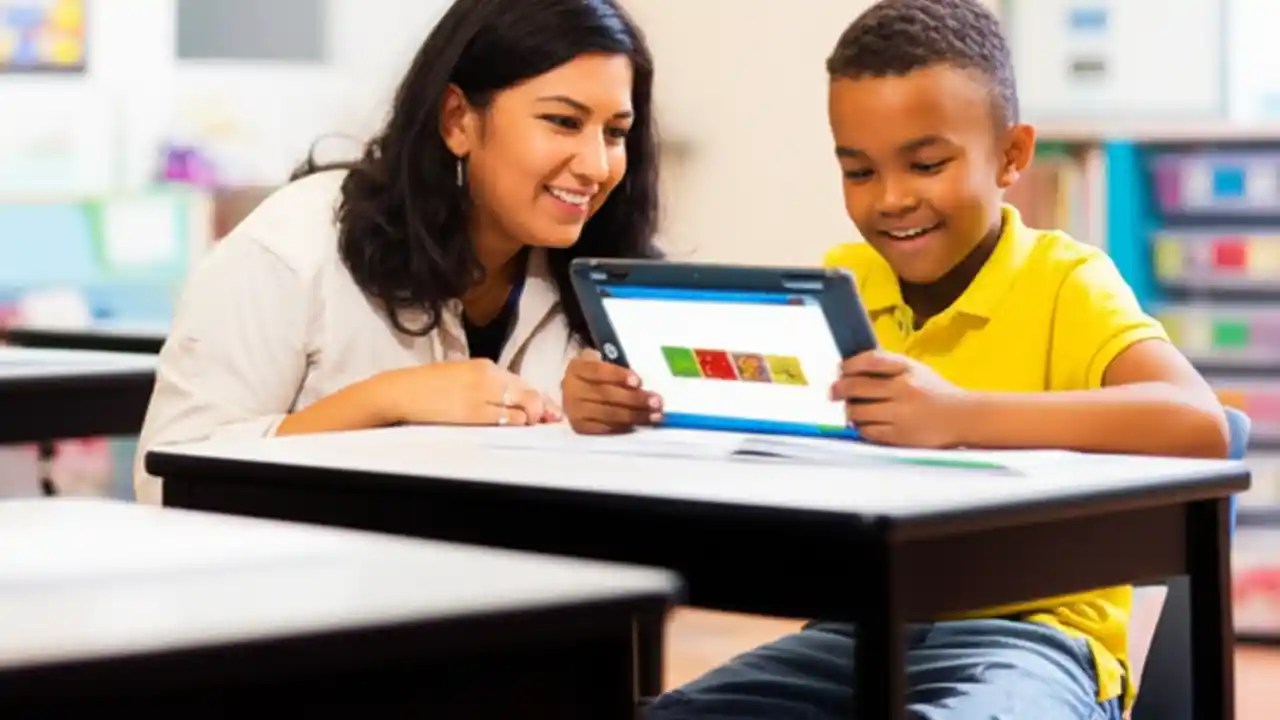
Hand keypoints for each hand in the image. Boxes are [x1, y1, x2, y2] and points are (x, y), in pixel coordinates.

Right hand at [380, 359, 559, 426]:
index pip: (522, 382)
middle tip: (546, 422)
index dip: (539, 398)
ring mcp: (483, 395)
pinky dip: (518, 425)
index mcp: (485, 366)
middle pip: (530, 393)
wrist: (401, 392)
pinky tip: (516, 429)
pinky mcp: (475, 413)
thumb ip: (485, 384)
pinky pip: (508, 420)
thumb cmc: (426, 388)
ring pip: (524, 407)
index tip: (549, 410)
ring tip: (529, 428)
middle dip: (542, 409)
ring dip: (530, 419)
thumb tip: (508, 400)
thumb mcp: (459, 376)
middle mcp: (489, 377)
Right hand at [562, 349, 662, 434]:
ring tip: (654, 416)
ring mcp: (573, 410)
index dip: (618, 376)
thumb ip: (619, 371)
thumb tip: (643, 386)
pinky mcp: (579, 427)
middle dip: (634, 399)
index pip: (598, 371)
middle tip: (656, 402)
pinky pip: (604, 429)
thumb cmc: (598, 375)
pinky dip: (623, 427)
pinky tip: (638, 426)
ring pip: (607, 414)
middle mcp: (570, 389)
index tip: (638, 381)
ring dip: (634, 416)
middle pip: (605, 394)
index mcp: (577, 368)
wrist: (577, 390)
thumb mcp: (604, 363)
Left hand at [831, 350, 968, 447]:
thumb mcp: (916, 370)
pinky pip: (868, 432)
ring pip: (858, 412)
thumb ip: (889, 367)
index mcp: (907, 368)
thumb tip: (851, 369)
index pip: (869, 360)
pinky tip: (864, 425)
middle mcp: (903, 389)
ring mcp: (901, 414)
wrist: (964, 418)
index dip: (849, 364)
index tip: (841, 370)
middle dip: (839, 389)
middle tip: (834, 392)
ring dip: (849, 411)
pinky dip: (861, 428)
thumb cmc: (935, 392)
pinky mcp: (900, 436)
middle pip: (857, 387)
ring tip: (851, 411)